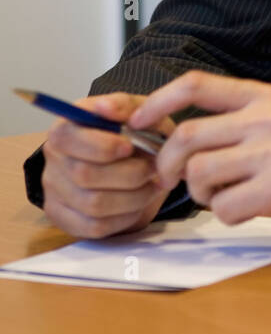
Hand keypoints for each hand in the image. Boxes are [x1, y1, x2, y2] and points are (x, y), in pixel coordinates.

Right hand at [41, 93, 176, 238]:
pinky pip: (95, 227)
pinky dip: (125, 216)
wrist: (128, 159)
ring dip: (133, 197)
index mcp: (63, 128)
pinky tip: (139, 202)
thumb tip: (107, 107)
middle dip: (129, 173)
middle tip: (153, 168)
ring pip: (93, 205)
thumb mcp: (135, 111)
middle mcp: (53, 161)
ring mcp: (55, 192)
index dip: (103, 146)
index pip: (69, 139)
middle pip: (85, 175)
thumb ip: (124, 106)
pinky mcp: (65, 219)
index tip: (130, 146)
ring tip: (152, 184)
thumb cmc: (131, 131)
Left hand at [128, 71, 270, 233]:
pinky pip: (223, 207)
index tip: (138, 121)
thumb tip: (185, 136)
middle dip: (167, 164)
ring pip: (199, 174)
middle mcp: (264, 118)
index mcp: (263, 96)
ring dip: (199, 193)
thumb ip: (240, 119)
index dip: (157, 102)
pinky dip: (226, 214)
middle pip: (186, 136)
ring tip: (222, 196)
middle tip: (172, 180)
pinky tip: (248, 210)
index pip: (196, 84)